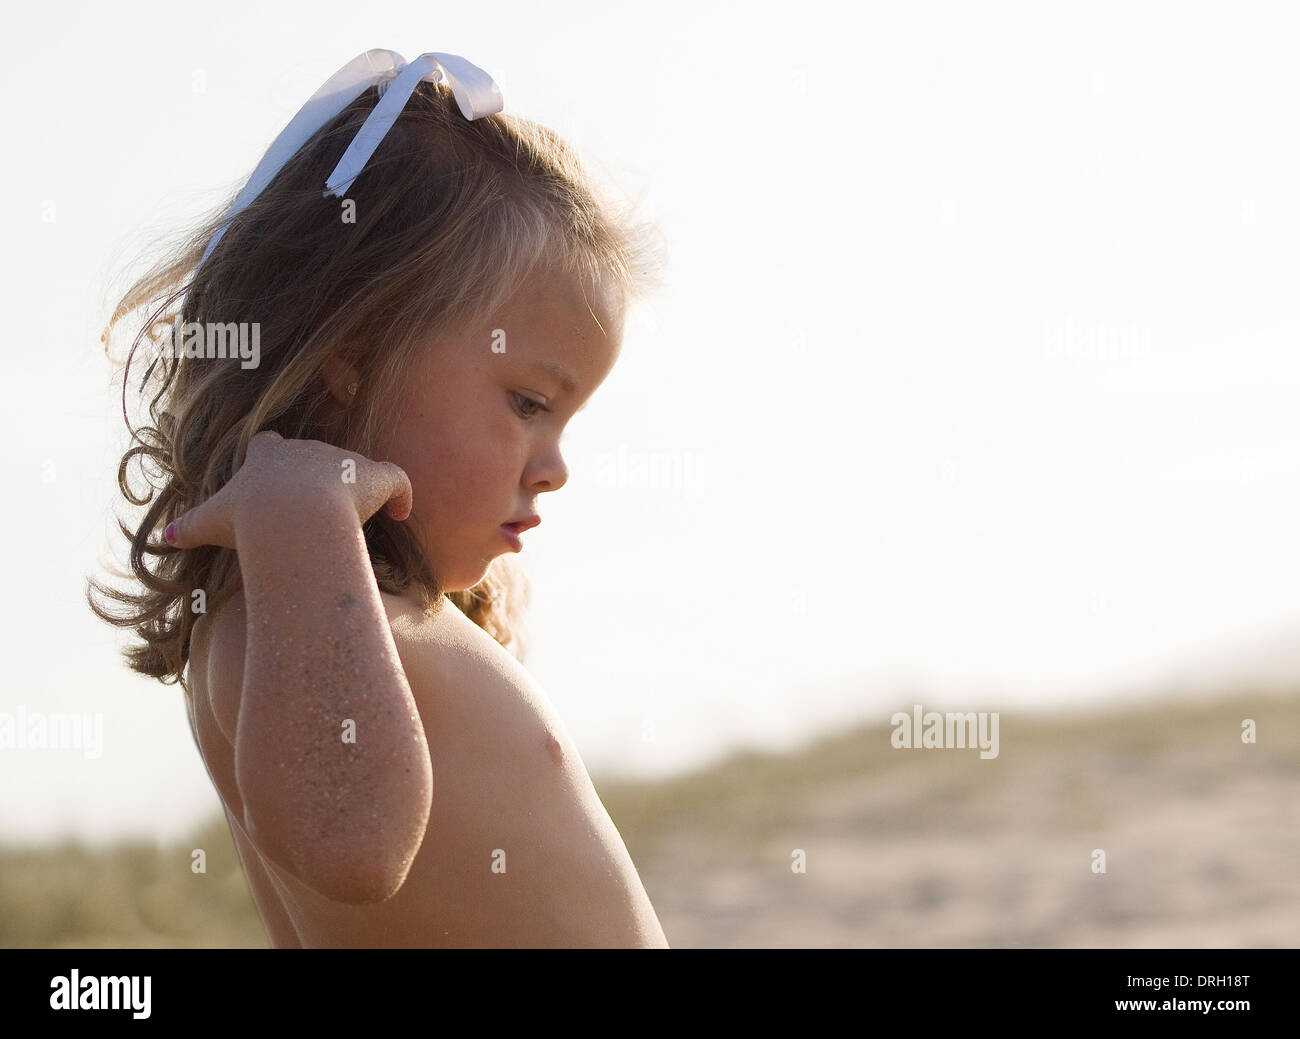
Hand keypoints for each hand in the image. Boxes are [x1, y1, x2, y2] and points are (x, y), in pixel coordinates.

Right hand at [163, 430, 412, 550]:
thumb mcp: (210, 523)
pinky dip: (401, 496)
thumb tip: (165, 537)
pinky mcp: (374, 475)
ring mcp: (342, 459)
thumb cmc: (248, 520)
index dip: (272, 459)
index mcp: (268, 456)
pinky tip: (400, 515)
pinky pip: (397, 479)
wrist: (290, 517)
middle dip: (317, 477)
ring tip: (360, 516)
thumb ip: (188, 528)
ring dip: (357, 489)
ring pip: (354, 467)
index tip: (273, 478)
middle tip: (320, 507)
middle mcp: (305, 449)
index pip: (269, 446)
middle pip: (314, 455)